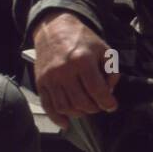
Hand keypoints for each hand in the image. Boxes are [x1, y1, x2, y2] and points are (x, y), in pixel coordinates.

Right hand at [33, 11, 118, 128]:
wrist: (54, 29)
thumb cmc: (82, 40)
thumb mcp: (104, 49)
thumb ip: (111, 70)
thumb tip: (109, 91)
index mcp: (82, 60)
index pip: (97, 90)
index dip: (107, 102)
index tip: (112, 106)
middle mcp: (64, 70)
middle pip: (81, 101)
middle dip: (94, 108)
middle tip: (99, 105)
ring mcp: (50, 77)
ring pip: (65, 106)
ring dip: (78, 113)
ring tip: (86, 108)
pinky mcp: (40, 82)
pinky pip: (47, 105)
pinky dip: (56, 117)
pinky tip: (66, 123)